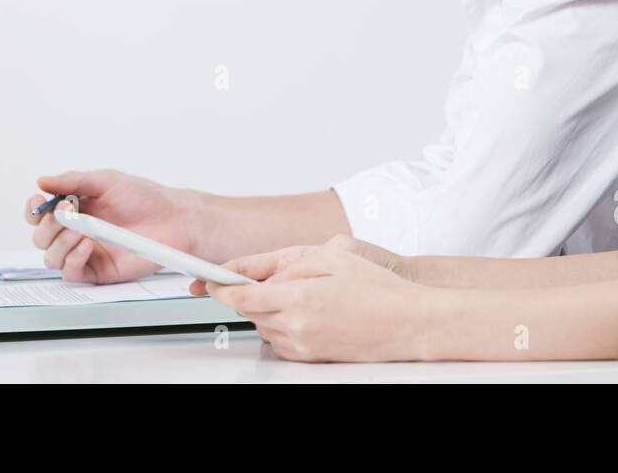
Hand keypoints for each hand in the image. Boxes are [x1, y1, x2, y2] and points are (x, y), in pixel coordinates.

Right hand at [24, 169, 198, 283]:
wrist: (173, 218)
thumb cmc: (144, 198)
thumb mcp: (107, 180)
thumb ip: (74, 180)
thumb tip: (43, 181)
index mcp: (75, 208)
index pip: (40, 213)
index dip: (33, 209)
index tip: (39, 201)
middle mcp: (75, 231)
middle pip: (41, 237)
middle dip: (48, 225)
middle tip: (67, 211)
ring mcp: (85, 252)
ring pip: (51, 257)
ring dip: (59, 242)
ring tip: (81, 229)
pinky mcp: (97, 270)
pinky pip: (71, 272)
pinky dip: (73, 259)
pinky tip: (87, 245)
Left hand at [198, 237, 433, 361]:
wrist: (407, 324)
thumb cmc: (379, 289)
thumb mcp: (334, 258)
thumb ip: (291, 267)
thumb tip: (264, 278)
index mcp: (299, 299)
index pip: (241, 296)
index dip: (220, 287)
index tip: (209, 280)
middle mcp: (295, 327)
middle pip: (250, 311)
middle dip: (254, 294)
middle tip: (277, 280)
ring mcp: (302, 347)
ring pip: (264, 326)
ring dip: (271, 310)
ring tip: (306, 296)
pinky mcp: (310, 359)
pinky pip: (280, 341)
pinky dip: (284, 326)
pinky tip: (311, 313)